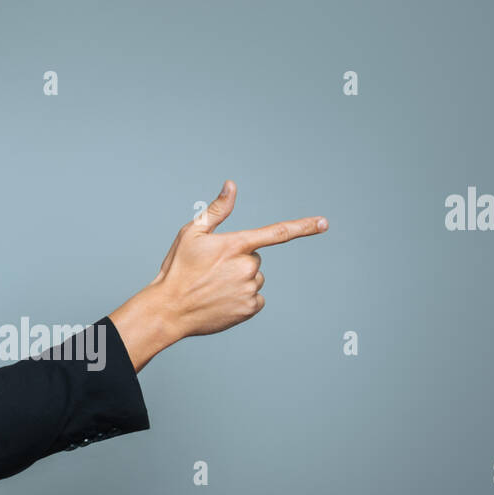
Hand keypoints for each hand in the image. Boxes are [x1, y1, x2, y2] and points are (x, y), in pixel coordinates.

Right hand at [150, 179, 327, 338]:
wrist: (169, 309)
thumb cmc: (178, 269)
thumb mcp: (192, 234)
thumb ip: (217, 210)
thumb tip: (231, 185)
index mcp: (236, 244)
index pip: (277, 232)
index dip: (303, 227)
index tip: (324, 223)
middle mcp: (247, 266)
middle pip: (255, 258)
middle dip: (239, 261)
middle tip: (213, 271)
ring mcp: (250, 289)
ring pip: (255, 278)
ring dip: (239, 280)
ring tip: (214, 287)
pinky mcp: (250, 308)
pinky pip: (254, 298)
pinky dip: (241, 298)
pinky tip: (221, 300)